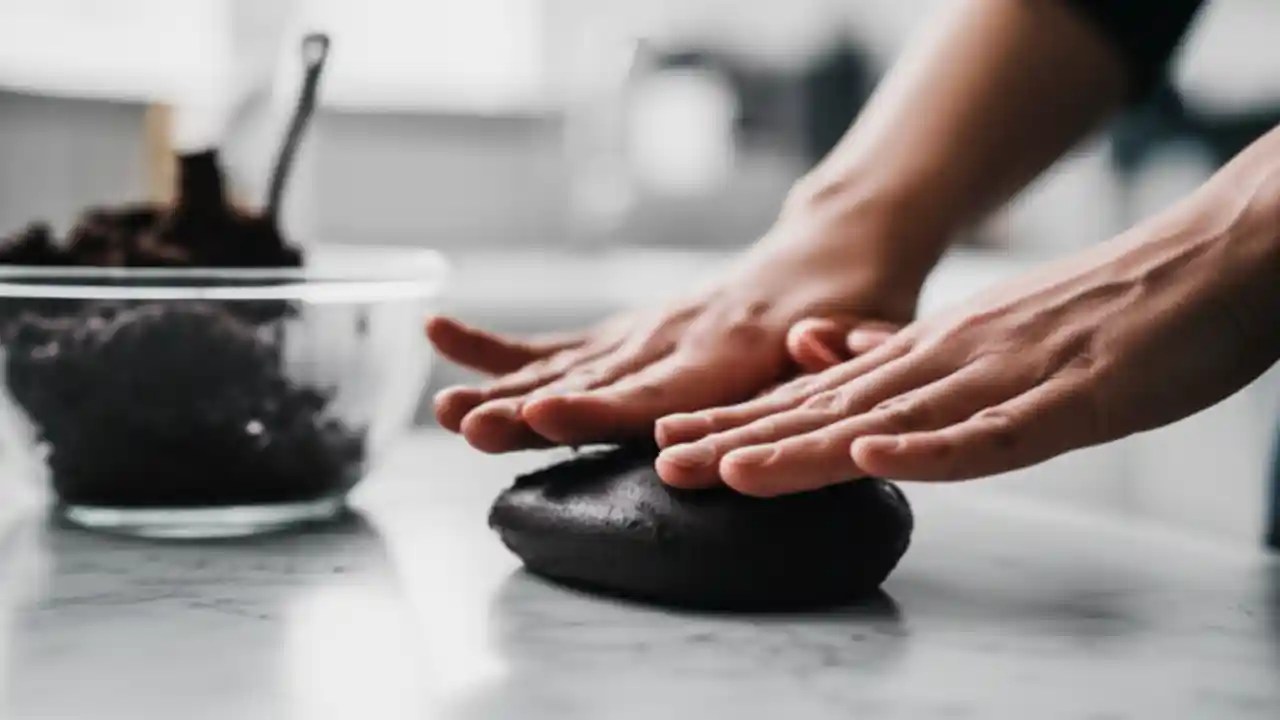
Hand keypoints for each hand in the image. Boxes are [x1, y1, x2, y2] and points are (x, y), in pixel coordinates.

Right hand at [427, 208, 928, 452]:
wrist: (827, 254)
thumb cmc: (854, 308)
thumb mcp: (867, 332)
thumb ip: (833, 352)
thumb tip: (806, 348)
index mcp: (730, 351)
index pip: (654, 391)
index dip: (597, 408)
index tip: (541, 413)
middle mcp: (673, 341)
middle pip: (589, 384)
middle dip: (526, 410)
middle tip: (468, 425)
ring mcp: (644, 335)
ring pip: (562, 367)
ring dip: (500, 389)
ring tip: (442, 406)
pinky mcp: (628, 335)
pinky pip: (556, 346)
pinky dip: (499, 347)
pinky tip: (438, 336)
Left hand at [655, 178, 1279, 494]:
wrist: (1203, 264)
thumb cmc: (1095, 308)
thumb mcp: (980, 334)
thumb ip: (901, 354)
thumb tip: (821, 356)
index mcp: (927, 353)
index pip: (818, 398)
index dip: (745, 425)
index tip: (673, 447)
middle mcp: (947, 361)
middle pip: (831, 410)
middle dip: (745, 441)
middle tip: (665, 467)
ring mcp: (1003, 377)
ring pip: (889, 419)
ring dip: (808, 446)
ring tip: (731, 470)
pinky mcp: (1069, 398)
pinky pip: (991, 432)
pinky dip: (930, 446)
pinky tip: (872, 456)